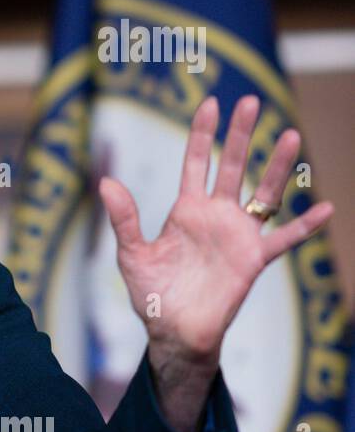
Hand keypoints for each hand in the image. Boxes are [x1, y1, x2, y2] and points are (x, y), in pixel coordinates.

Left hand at [97, 95, 332, 431]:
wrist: (173, 330)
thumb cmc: (151, 292)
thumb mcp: (132, 253)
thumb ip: (124, 218)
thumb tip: (106, 183)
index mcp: (186, 210)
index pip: (196, 163)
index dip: (203, 135)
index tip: (210, 104)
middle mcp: (216, 216)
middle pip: (231, 166)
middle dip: (240, 135)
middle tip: (251, 101)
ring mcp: (238, 235)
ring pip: (263, 192)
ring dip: (277, 166)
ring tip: (291, 135)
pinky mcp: (254, 260)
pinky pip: (285, 240)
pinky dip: (305, 226)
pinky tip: (326, 208)